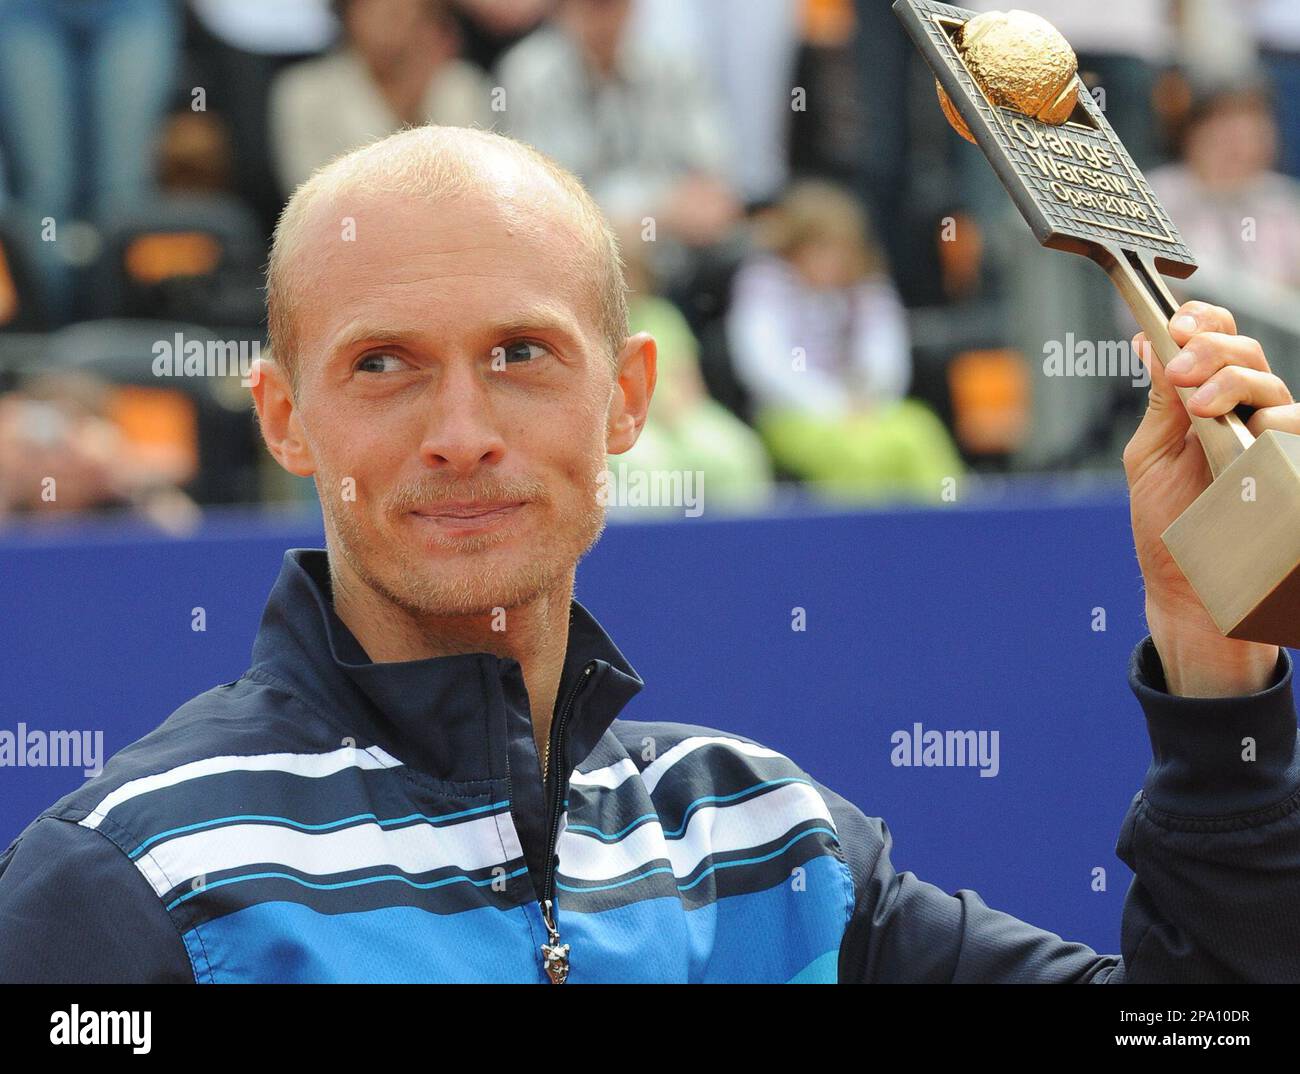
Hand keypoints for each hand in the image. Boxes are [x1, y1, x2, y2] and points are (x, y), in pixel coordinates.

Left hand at [1125, 300, 1299, 696]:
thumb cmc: (1169, 525)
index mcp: (1208, 403)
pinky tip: (1254, 429)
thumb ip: (1158, 402)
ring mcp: (1273, 440)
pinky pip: (1298, 432)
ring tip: (1202, 406)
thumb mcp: (1149, 458)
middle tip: (1179, 371)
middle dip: (1211, 351)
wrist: (1189, 589)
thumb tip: (1149, 341)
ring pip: (1274, 387)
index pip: (1217, 343)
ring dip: (1237, 383)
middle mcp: (1247, 414)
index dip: (1203, 322)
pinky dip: (1278, 423)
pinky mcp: (1291, 469)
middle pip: (1247, 355)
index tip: (1175, 322)